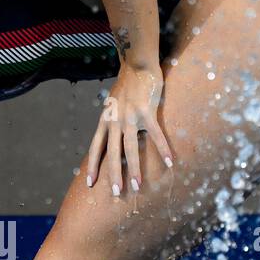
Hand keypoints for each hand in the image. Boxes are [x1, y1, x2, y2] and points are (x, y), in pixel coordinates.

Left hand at [85, 63, 172, 195]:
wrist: (137, 65)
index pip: (95, 148)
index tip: (90, 184)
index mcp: (105, 121)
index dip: (92, 166)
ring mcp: (130, 116)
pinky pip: (155, 134)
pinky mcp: (146, 111)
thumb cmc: (126, 88)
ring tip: (137, 186)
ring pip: (131, 148)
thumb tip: (113, 141)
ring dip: (134, 168)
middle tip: (116, 193)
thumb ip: (111, 122)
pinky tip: (169, 161)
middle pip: (112, 152)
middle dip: (113, 174)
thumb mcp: (111, 106)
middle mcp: (114, 120)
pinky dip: (163, 148)